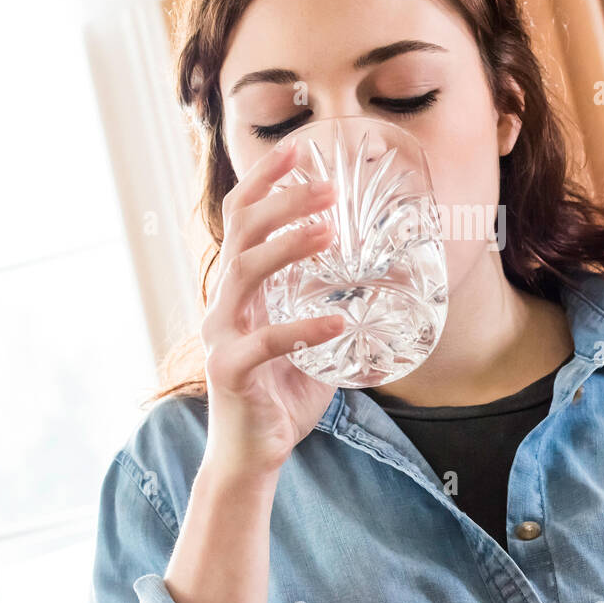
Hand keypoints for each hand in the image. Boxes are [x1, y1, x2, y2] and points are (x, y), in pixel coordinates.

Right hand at [199, 137, 343, 477]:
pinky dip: (302, 330)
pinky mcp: (230, 370)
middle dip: (283, 202)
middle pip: (243, 233)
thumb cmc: (281, 392)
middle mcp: (223, 302)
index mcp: (240, 289)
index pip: (243, 219)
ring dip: (287, 247)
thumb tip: (383, 279)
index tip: (298, 149)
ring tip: (328, 231)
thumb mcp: (310, 338)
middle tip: (328, 186)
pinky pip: (264, 342)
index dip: (265, 182)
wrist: (254, 452)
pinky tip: (336, 321)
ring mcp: (220, 334)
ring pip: (244, 274)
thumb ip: (331, 305)